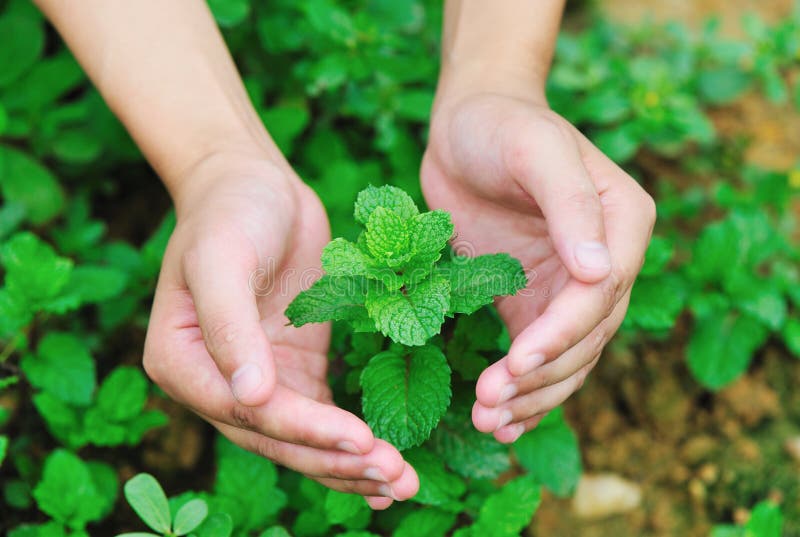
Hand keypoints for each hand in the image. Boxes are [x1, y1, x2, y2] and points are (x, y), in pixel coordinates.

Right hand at [143, 152, 417, 508]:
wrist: (254, 185)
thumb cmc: (229, 212)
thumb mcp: (221, 259)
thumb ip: (230, 327)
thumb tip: (250, 397)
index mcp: (183, 362)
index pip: (249, 412)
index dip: (305, 431)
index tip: (360, 439)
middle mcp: (217, 382)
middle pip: (279, 438)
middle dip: (336, 460)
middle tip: (398, 477)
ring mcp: (259, 379)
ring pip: (302, 439)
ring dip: (349, 464)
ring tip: (403, 485)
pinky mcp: (294, 367)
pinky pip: (321, 414)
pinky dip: (348, 442)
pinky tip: (383, 466)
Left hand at [422, 93, 654, 442]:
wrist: (465, 127)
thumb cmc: (502, 125)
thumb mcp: (535, 149)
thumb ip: (569, 204)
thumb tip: (600, 274)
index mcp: (622, 223)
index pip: (600, 295)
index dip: (561, 335)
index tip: (518, 363)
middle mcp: (605, 261)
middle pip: (585, 338)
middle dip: (540, 377)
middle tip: (490, 406)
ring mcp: (567, 285)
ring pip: (565, 358)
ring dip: (531, 395)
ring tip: (490, 420)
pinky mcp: (529, 299)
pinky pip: (535, 353)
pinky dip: (523, 389)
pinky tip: (502, 420)